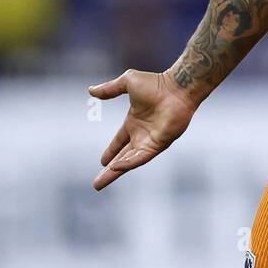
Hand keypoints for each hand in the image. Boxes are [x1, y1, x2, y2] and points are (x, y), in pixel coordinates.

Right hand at [89, 69, 198, 190]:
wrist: (177, 88)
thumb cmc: (156, 83)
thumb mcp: (127, 82)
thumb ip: (109, 89)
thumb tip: (91, 90)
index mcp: (134, 122)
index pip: (120, 141)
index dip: (111, 151)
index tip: (102, 161)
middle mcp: (142, 134)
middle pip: (122, 157)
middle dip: (110, 170)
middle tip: (97, 184)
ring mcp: (150, 141)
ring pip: (129, 161)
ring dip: (115, 172)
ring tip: (100, 184)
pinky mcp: (158, 144)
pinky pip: (140, 157)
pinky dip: (128, 163)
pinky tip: (116, 167)